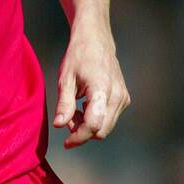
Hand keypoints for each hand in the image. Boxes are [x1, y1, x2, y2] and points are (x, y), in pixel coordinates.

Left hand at [53, 24, 130, 148]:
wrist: (96, 40)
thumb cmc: (78, 57)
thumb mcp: (65, 79)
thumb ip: (64, 104)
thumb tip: (59, 126)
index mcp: (101, 89)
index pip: (94, 125)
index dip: (79, 137)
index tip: (66, 143)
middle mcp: (117, 95)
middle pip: (101, 131)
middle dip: (82, 132)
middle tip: (68, 117)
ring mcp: (123, 98)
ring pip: (106, 127)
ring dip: (88, 126)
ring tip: (75, 108)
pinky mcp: (124, 99)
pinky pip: (110, 119)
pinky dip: (95, 119)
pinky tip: (85, 105)